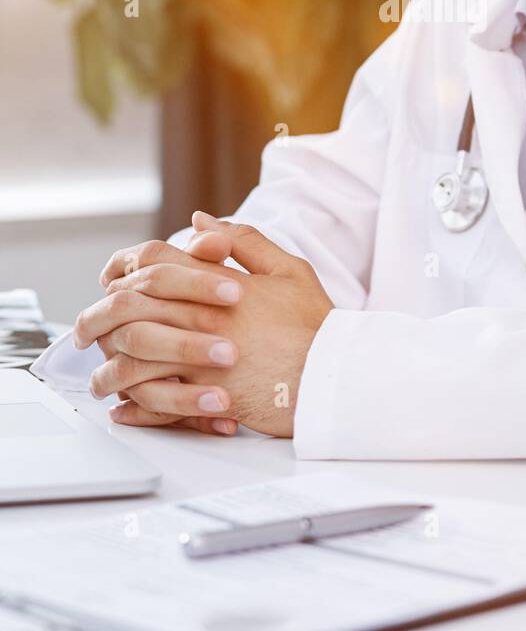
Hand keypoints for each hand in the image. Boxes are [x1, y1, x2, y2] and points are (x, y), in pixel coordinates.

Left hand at [77, 215, 333, 437]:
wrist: (335, 375)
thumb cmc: (315, 326)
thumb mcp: (287, 268)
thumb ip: (242, 241)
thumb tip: (201, 220)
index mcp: (218, 282)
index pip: (153, 261)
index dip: (126, 265)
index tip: (113, 279)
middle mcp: (201, 316)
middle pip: (128, 306)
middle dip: (98, 315)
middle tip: (84, 328)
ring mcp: (199, 356)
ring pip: (130, 356)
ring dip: (107, 366)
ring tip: (101, 377)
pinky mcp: (204, 395)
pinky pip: (152, 399)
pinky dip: (133, 407)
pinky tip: (124, 409)